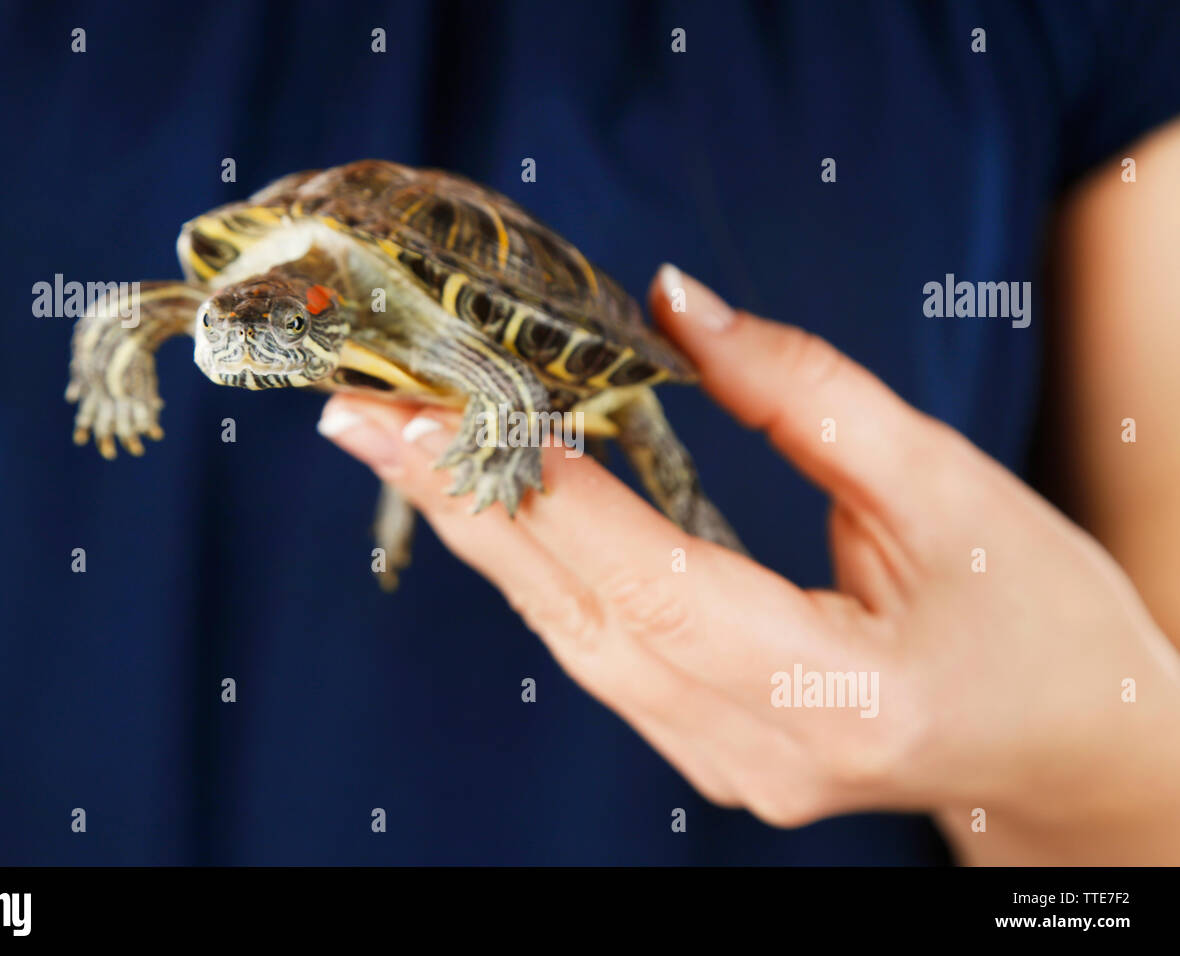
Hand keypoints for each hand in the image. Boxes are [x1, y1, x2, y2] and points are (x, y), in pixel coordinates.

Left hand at [318, 265, 1179, 863]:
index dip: (531, 482)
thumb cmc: (1041, 621)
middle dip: (464, 503)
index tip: (429, 408)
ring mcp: (729, 768)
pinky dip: (546, 577)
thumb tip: (681, 309)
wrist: (1073, 742)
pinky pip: (604, 657)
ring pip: (576, 641)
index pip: (646, 572)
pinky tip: (502, 513)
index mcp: (836, 693)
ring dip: (491, 538)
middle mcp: (762, 751)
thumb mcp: (946, 486)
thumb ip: (807, 393)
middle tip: (367, 416)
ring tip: (409, 451)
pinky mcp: (714, 754)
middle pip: (578, 612)